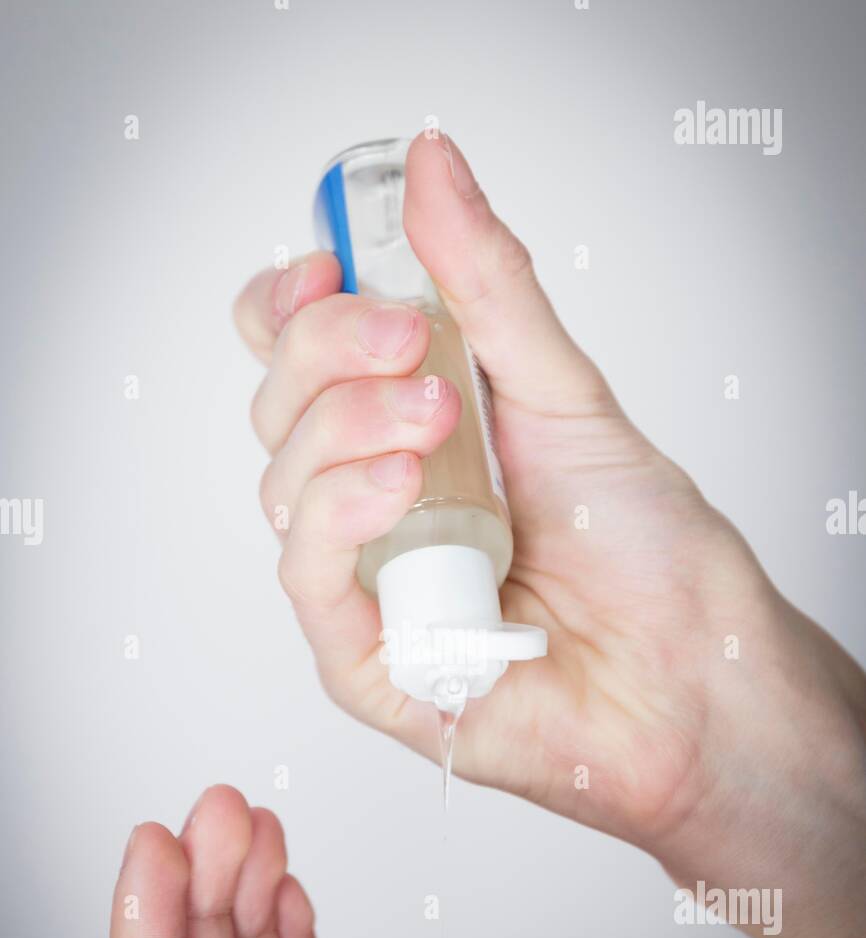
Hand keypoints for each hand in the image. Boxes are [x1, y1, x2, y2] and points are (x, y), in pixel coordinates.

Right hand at [234, 132, 865, 937]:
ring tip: (434, 416)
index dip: (291, 305)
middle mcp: (373, 504)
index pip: (296, 358)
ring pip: (282, 484)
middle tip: (413, 339)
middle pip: (278, 406)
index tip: (330, 261)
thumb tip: (433, 165)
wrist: (694, 669)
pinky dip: (338, 514)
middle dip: (328, 351)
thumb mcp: (565, 393)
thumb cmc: (642, 552)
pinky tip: (401, 485)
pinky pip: (306, 576)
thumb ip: (489, 287)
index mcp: (407, 435)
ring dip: (343, 426)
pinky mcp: (365, 662)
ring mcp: (365, 583)